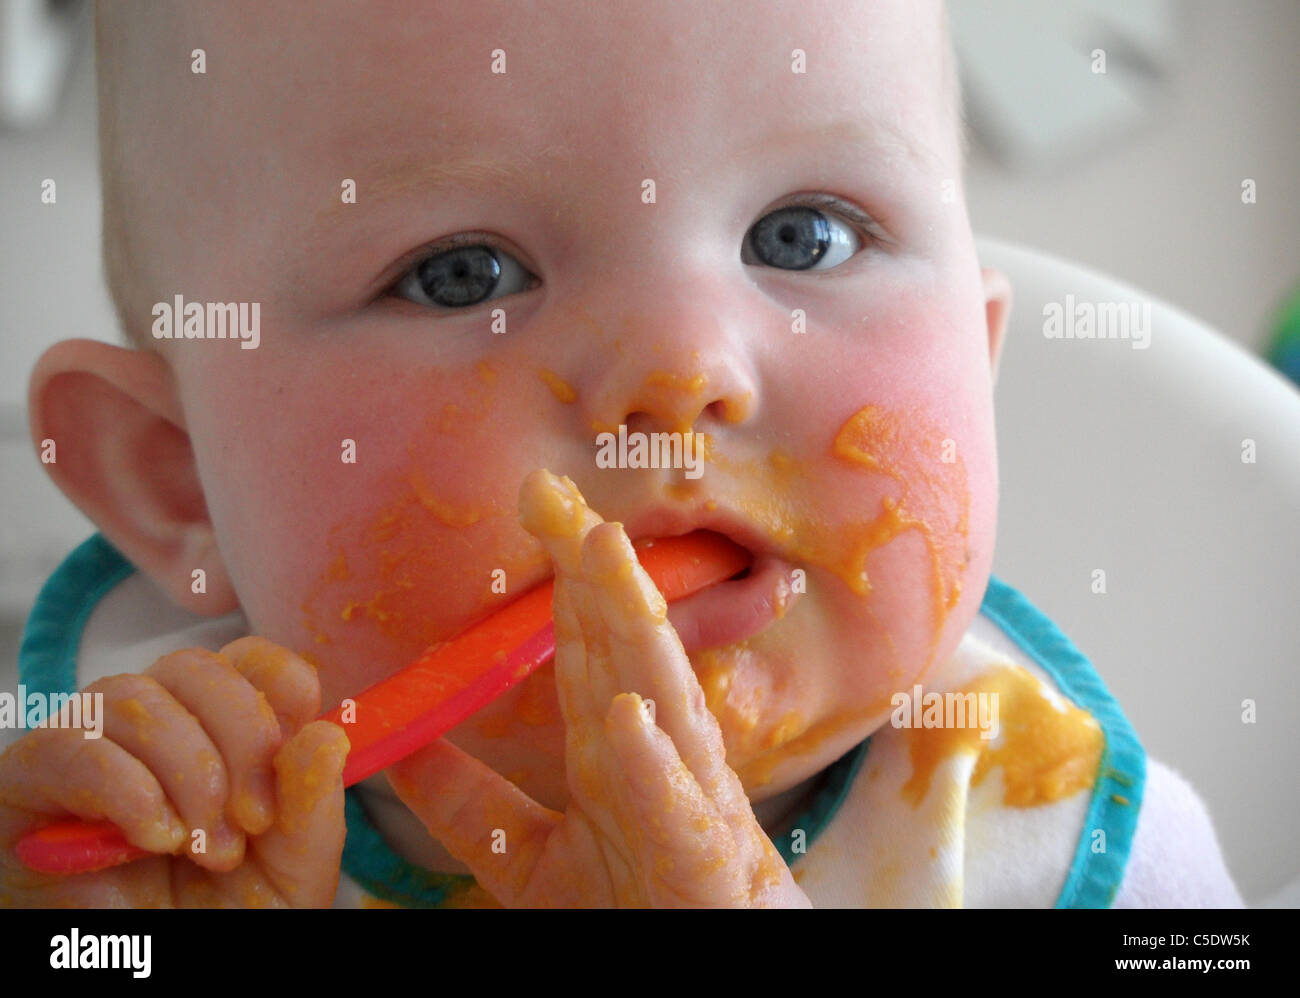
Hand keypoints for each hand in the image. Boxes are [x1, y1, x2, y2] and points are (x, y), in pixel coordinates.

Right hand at [0, 638, 347, 907]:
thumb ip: (312, 808)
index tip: (296, 753)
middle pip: (196, 667)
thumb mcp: (288, 875)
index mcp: (218, 733)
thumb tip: (327, 733)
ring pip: (135, 697)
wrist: (146, 985)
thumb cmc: (212, 927)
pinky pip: (74, 746)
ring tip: (202, 847)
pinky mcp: (27, 780)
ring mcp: (86, 748)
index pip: (247, 659)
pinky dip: (129, 790)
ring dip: (187, 772)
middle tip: (253, 821)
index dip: (280, 687)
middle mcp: (151, 727)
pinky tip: (154, 838)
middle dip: (241, 738)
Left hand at [388, 468, 810, 906]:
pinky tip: (629, 713)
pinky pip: (676, 811)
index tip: (537, 501)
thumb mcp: (527, 859)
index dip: (564, 575)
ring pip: (661, 700)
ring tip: (604, 551)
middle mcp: (655, 759)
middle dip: (594, 566)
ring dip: (634, 623)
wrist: (700, 975)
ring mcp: (686, 805)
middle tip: (555, 490)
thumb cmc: (634, 910)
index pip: (587, 646)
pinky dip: (655, 763)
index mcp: (612, 752)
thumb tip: (393, 745)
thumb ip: (468, 804)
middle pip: (623, 648)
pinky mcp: (702, 865)